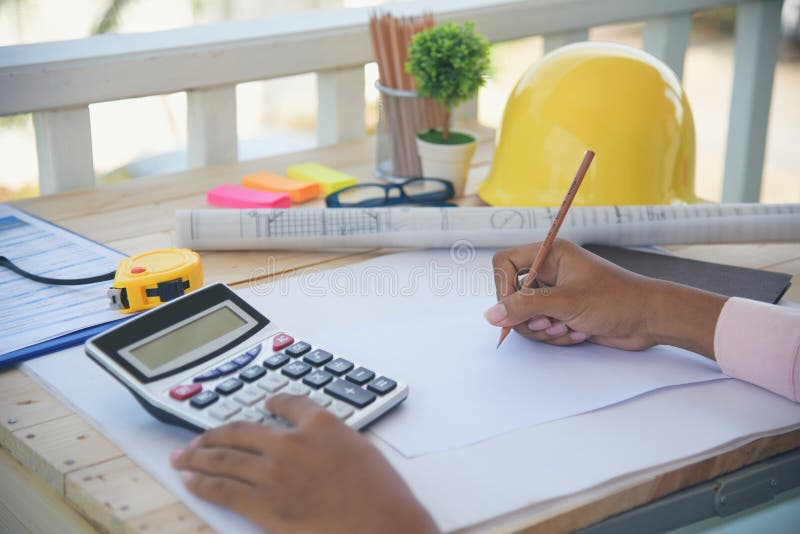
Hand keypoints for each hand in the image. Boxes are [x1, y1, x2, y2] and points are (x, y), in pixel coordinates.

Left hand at [171, 394, 437, 533]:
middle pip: (241, 430)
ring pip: (224, 458)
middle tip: (198, 437)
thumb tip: (318, 446)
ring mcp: (274, 473)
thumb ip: (331, 441)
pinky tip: (191, 480)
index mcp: (320, 423)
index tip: (265, 403)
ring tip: (183, 456)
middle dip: (213, 434)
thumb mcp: (360, 449)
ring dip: (198, 456)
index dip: (272, 402)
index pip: (288, 403)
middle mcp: (290, 442)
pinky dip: (203, 483)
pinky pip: (223, 489)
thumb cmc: (381, 492)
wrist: (382, 523)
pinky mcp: (264, 504)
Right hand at [485, 239, 726, 356]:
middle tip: (549, 322)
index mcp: (549, 254)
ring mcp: (554, 295)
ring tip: (568, 328)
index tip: (512, 308)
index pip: (504, 263)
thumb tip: (492, 314)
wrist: (650, 320)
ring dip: (544, 329)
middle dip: (528, 316)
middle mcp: (549, 272)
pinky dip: (556, 336)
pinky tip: (578, 333)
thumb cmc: (617, 300)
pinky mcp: (562, 314)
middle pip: (511, 295)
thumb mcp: (566, 302)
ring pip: (525, 317)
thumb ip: (524, 306)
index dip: (502, 287)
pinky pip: (541, 329)